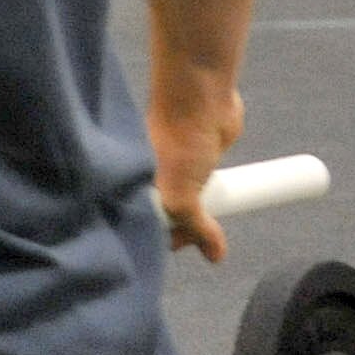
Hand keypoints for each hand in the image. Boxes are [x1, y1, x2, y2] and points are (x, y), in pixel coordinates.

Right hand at [150, 76, 246, 262]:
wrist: (201, 100)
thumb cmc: (178, 142)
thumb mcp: (181, 194)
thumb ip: (196, 226)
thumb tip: (215, 255)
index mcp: (135, 187)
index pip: (145, 223)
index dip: (163, 238)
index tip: (183, 247)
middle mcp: (151, 181)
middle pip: (168, 218)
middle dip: (184, 232)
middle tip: (203, 244)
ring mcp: (176, 171)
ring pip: (188, 205)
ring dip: (201, 218)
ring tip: (214, 232)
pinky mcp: (199, 161)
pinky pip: (205, 189)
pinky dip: (214, 199)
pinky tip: (220, 209)